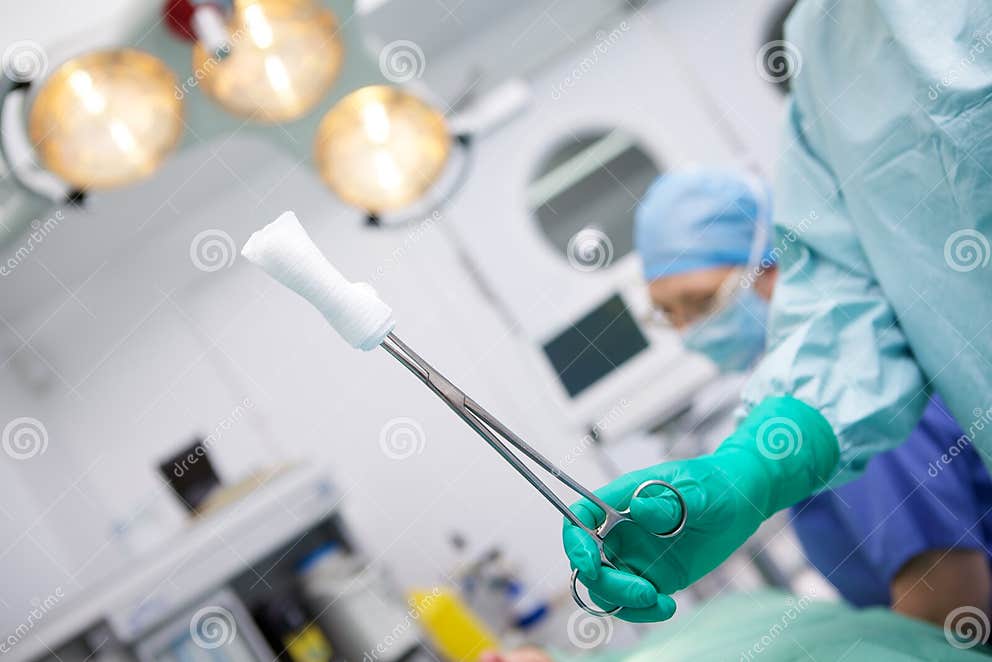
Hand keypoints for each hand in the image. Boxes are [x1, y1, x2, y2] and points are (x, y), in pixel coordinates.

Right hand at [562, 396, 837, 621]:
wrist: (740, 502)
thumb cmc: (714, 484)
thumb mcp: (697, 490)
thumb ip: (669, 502)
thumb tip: (640, 509)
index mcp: (621, 499)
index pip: (580, 517)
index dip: (575, 541)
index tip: (590, 563)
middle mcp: (620, 529)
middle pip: (588, 561)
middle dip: (606, 583)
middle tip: (644, 592)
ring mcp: (633, 555)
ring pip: (605, 587)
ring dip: (623, 602)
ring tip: (660, 601)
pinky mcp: (651, 577)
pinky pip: (630, 602)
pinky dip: (641, 613)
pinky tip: (668, 607)